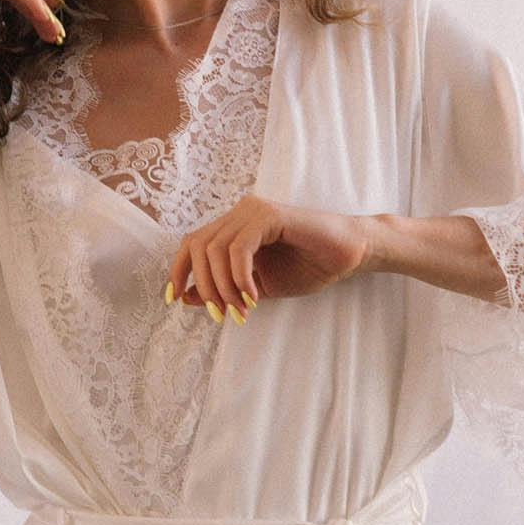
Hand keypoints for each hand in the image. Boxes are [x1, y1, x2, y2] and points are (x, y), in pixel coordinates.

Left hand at [167, 196, 373, 319]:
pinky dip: (240, 276)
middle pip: (197, 246)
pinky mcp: (270, 215)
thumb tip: (184, 297)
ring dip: (223, 286)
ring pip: (215, 248)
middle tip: (222, 314)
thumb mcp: (254, 287)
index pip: (191, 243)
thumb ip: (222, 289)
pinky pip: (239, 247)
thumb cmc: (307, 267)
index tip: (173, 299)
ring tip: (242, 309)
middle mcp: (239, 213)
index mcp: (233, 226)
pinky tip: (253, 295)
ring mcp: (254, 211)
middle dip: (204, 286)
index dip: (178, 270)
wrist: (350, 255)